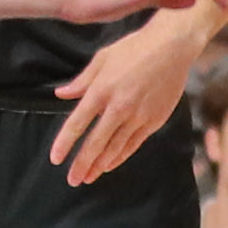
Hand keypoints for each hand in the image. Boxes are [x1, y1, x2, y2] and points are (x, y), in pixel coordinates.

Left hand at [49, 13, 201, 185]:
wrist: (171, 48)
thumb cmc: (133, 48)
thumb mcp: (102, 58)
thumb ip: (82, 81)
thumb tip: (61, 94)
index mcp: (101, 90)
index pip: (78, 123)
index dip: (65, 143)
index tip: (55, 158)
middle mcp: (119, 107)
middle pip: (96, 142)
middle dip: (82, 163)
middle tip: (72, 180)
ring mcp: (138, 116)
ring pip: (116, 148)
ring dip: (100, 165)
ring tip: (88, 177)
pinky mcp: (154, 121)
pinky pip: (133, 144)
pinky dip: (120, 157)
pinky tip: (110, 165)